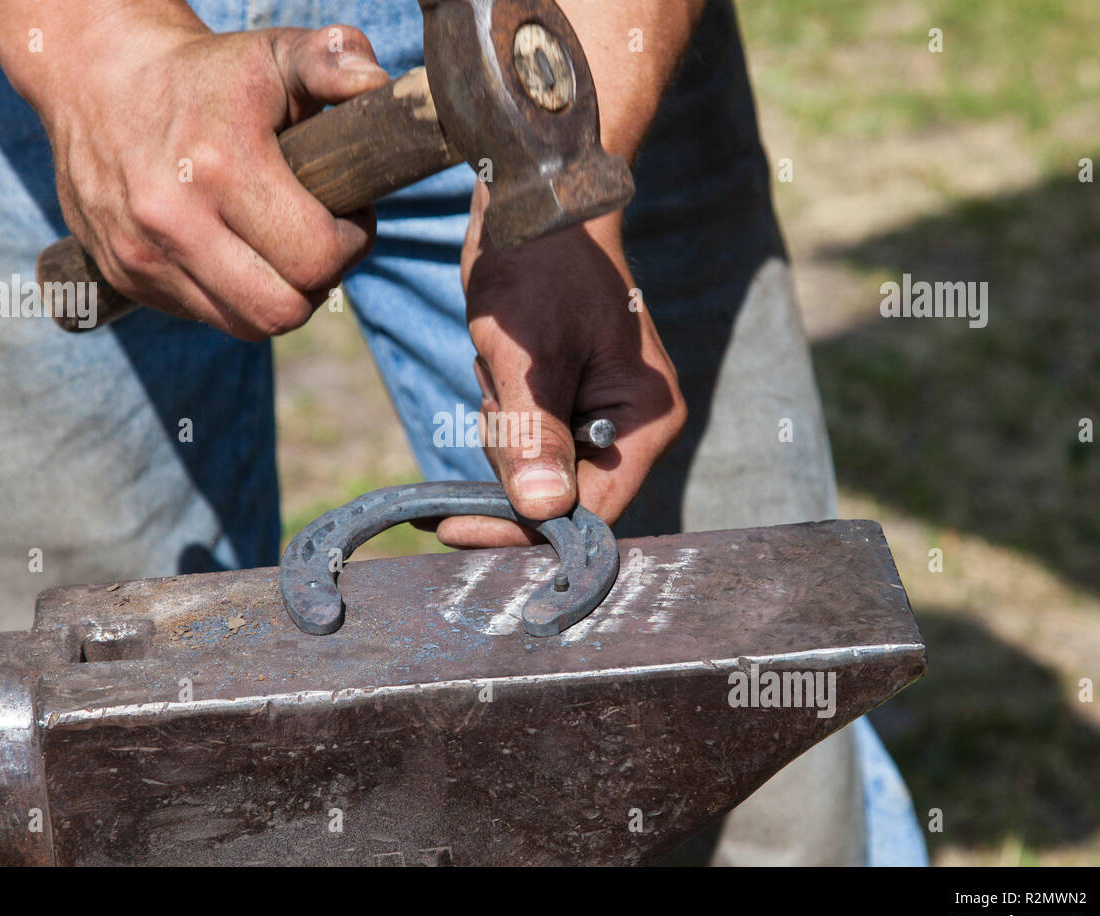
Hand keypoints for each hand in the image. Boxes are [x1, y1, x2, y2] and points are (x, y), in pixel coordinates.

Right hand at [30, 8, 388, 339]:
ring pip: (248, 324)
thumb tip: (374, 85)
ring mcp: (142, 254)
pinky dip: (234, 296)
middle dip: (318, 281)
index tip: (348, 213)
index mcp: (219, 165)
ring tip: (281, 248)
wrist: (97, 79)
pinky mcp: (124, 276)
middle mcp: (173, 219)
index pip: (317, 258)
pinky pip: (206, 316)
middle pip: (284, 310)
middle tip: (319, 239)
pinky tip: (235, 250)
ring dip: (279, 296)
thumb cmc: (206, 73)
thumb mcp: (273, 54)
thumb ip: (332, 60)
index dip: (351, 242)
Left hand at [436, 184, 687, 547]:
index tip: (455, 531)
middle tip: (492, 389)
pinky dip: (497, 412)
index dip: (523, 529)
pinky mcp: (567, 399)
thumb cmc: (541, 265)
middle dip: (507, 456)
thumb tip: (541, 512)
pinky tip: (493, 365)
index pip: (589, 511)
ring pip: (532, 467)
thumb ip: (533, 434)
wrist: (535, 200)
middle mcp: (630, 425)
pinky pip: (522, 437)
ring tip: (498, 360)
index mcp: (644, 419)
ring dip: (498, 426)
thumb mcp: (529, 354)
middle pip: (557, 494)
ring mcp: (598, 413)